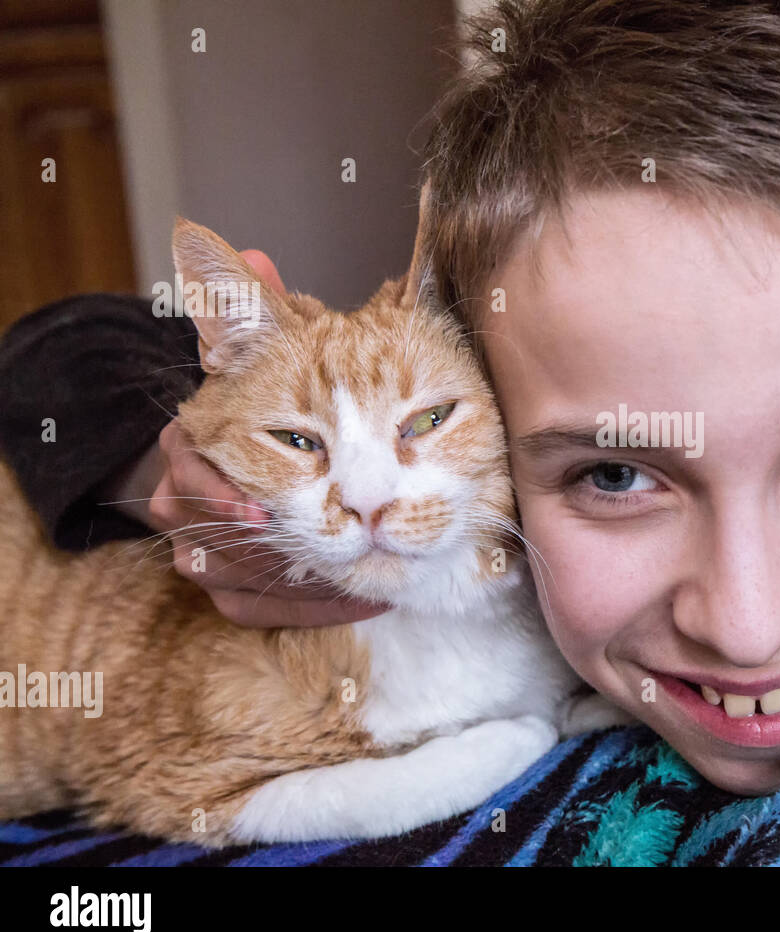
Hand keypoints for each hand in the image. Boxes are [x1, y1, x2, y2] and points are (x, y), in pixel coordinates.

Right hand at [112, 249, 388, 628]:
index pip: (192, 474)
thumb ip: (258, 310)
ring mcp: (198, 547)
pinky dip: (311, 606)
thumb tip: (252, 253)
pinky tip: (365, 596)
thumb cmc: (272, 396)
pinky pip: (258, 609)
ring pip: (237, 578)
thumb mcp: (268, 349)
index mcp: (198, 437)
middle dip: (281, 545)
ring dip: (305, 578)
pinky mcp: (226, 590)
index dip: (226, 497)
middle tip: (346, 549)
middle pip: (216, 539)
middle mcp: (183, 496)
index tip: (265, 514)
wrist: (248, 460)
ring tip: (374, 572)